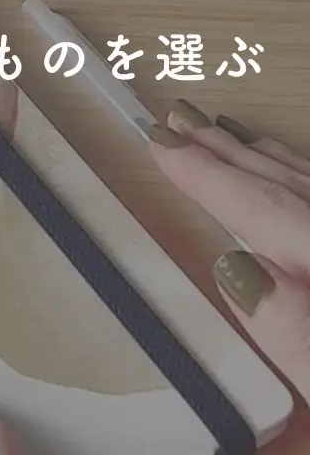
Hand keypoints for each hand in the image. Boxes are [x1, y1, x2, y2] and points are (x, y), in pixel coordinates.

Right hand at [149, 100, 309, 403]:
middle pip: (287, 185)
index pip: (264, 208)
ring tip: (219, 132)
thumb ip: (293, 335)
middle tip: (174, 118)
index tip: (158, 139)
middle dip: (227, 151)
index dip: (207, 173)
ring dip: (261, 156)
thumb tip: (236, 270)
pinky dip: (298, 176)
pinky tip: (289, 177)